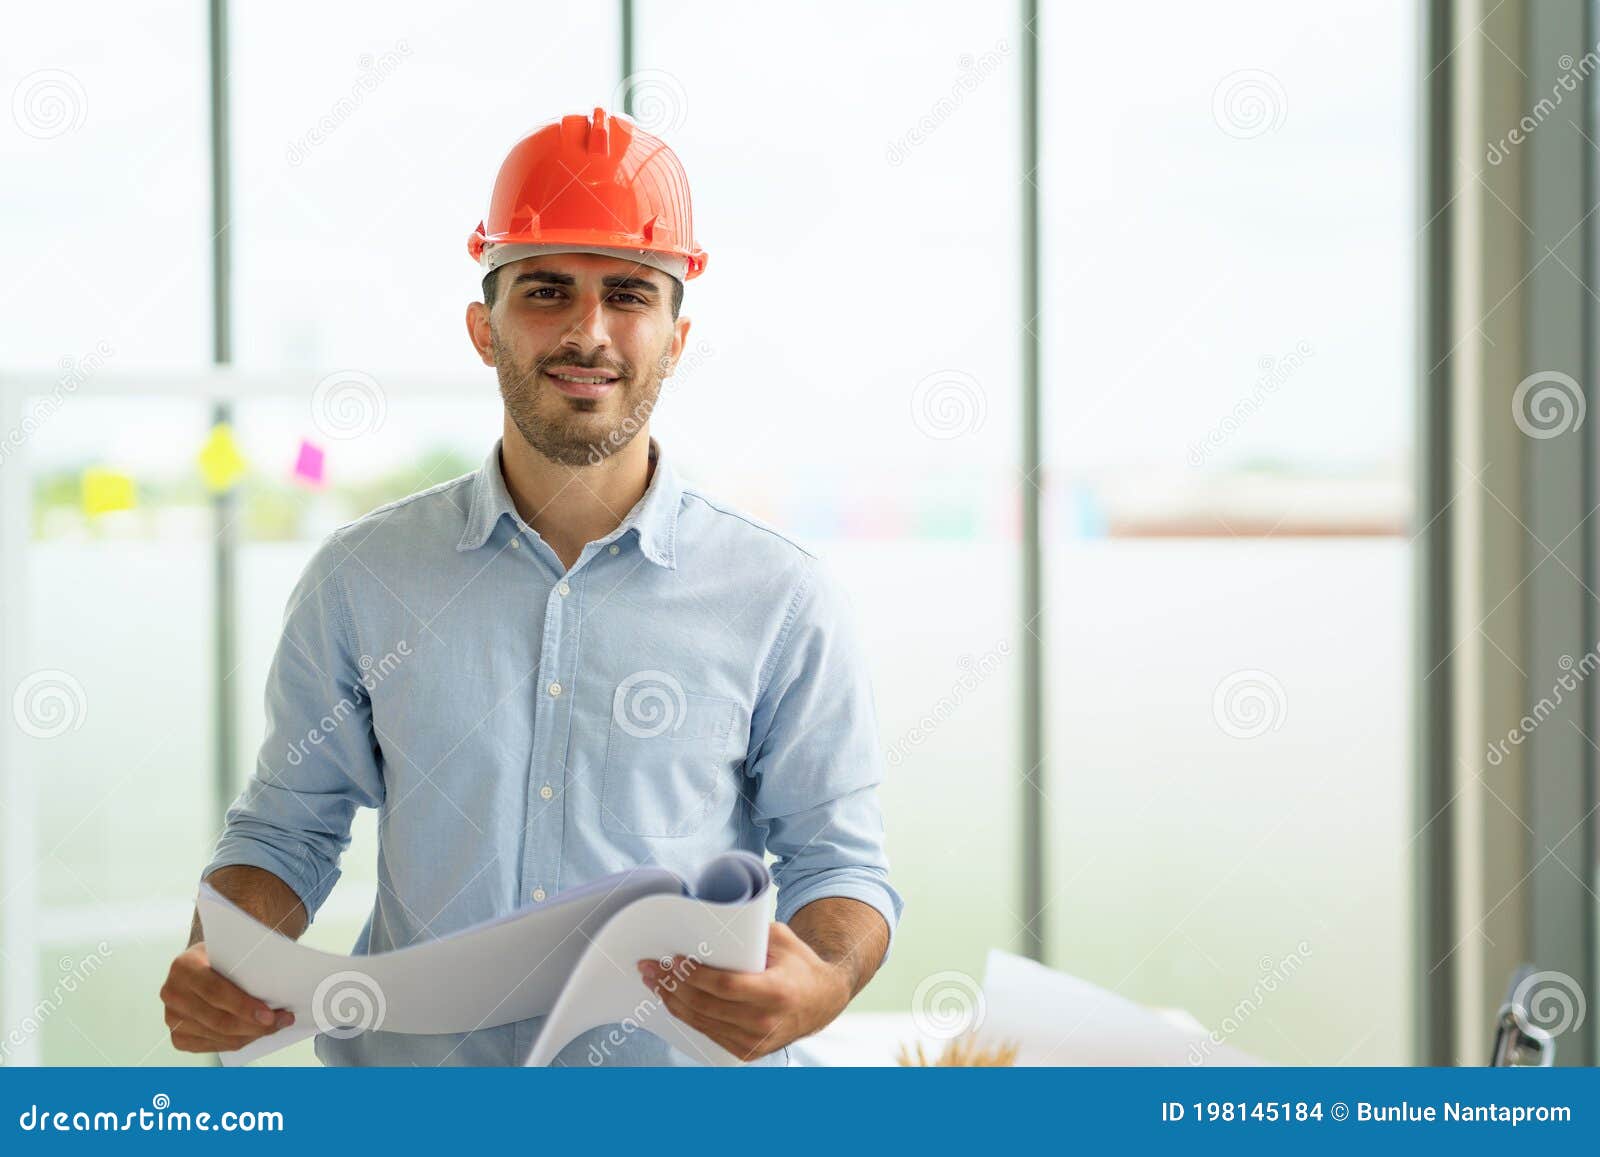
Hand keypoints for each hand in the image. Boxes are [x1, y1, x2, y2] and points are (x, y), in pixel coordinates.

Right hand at [160, 942, 292, 1052]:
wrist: (199, 964)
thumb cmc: (220, 956)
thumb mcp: (230, 950)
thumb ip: (246, 964)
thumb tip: (279, 986)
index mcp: (184, 966)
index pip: (215, 991)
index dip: (243, 1006)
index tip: (270, 1015)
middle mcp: (172, 993)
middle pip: (217, 1020)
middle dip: (253, 1026)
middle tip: (280, 1022)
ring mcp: (171, 1017)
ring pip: (217, 1036)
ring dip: (249, 1035)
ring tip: (274, 1027)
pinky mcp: (177, 1035)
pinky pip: (210, 1046)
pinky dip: (235, 1042)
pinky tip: (253, 1034)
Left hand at [638, 921, 851, 1061]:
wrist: (822, 1001)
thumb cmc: (799, 964)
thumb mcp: (782, 940)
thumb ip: (749, 935)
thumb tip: (707, 923)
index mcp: (776, 993)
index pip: (724, 986)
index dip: (694, 974)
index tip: (672, 959)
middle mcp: (764, 1023)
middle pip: (705, 1005)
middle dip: (671, 985)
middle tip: (649, 968)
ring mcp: (754, 1042)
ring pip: (701, 1022)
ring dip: (672, 1001)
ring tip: (653, 982)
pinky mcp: (747, 1052)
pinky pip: (708, 1032)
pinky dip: (688, 1016)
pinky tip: (673, 1000)